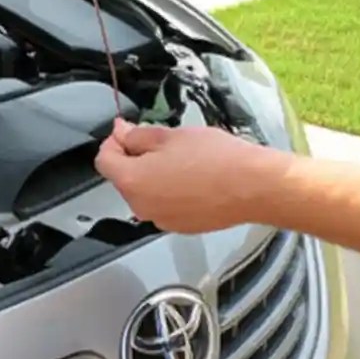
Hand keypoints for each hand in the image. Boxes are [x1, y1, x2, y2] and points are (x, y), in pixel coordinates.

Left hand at [95, 119, 294, 233]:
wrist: (255, 187)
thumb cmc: (215, 158)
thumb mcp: (169, 135)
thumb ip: (137, 135)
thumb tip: (120, 132)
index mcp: (132, 182)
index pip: (104, 160)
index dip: (114, 142)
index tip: (129, 131)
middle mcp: (140, 206)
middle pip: (123, 178)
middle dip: (134, 159)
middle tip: (163, 143)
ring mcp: (160, 220)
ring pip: (144, 192)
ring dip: (152, 176)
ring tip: (182, 160)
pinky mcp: (180, 227)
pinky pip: (164, 205)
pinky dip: (169, 192)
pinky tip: (193, 180)